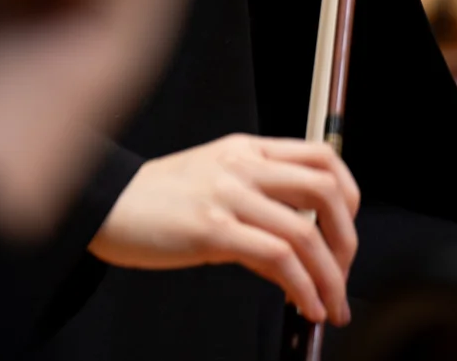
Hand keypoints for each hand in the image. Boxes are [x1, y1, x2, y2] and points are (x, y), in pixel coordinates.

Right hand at [91, 134, 359, 325]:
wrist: (107, 204)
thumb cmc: (159, 199)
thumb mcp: (215, 182)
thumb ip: (258, 202)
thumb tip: (299, 252)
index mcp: (248, 149)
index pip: (322, 157)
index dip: (349, 197)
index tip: (346, 237)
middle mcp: (244, 165)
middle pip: (325, 189)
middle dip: (348, 239)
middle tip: (344, 275)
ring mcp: (229, 195)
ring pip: (305, 231)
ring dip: (330, 278)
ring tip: (331, 307)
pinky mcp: (212, 230)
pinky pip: (276, 257)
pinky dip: (302, 287)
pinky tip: (304, 305)